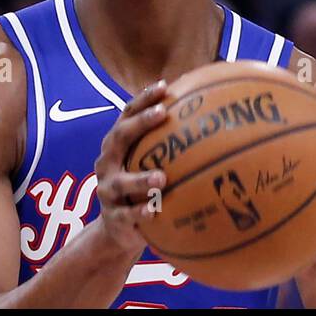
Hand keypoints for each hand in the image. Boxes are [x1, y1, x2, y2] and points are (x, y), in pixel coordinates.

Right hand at [92, 80, 169, 255]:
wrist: (117, 229)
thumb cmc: (140, 188)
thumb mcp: (147, 164)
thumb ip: (168, 144)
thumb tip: (208, 113)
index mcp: (116, 146)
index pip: (127, 115)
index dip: (143, 99)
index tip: (164, 86)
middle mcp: (107, 163)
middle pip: (119, 137)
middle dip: (140, 124)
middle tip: (162, 114)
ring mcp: (107, 190)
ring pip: (121, 182)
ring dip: (141, 179)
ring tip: (162, 177)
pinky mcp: (113, 217)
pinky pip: (126, 214)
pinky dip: (140, 212)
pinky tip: (155, 211)